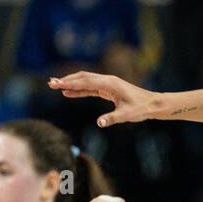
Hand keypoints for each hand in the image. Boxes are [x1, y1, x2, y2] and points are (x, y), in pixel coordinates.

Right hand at [48, 71, 163, 126]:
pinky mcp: (108, 89)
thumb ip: (113, 118)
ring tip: (55, 86)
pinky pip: (90, 88)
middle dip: (66, 80)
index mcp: (110, 84)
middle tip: (50, 83)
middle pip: (83, 78)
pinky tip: (68, 92)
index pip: (85, 82)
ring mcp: (107, 83)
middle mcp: (107, 80)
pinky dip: (79, 89)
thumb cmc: (141, 109)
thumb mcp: (127, 115)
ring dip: (71, 83)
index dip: (70, 83)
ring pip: (85, 81)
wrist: (152, 104)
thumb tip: (99, 123)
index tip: (56, 85)